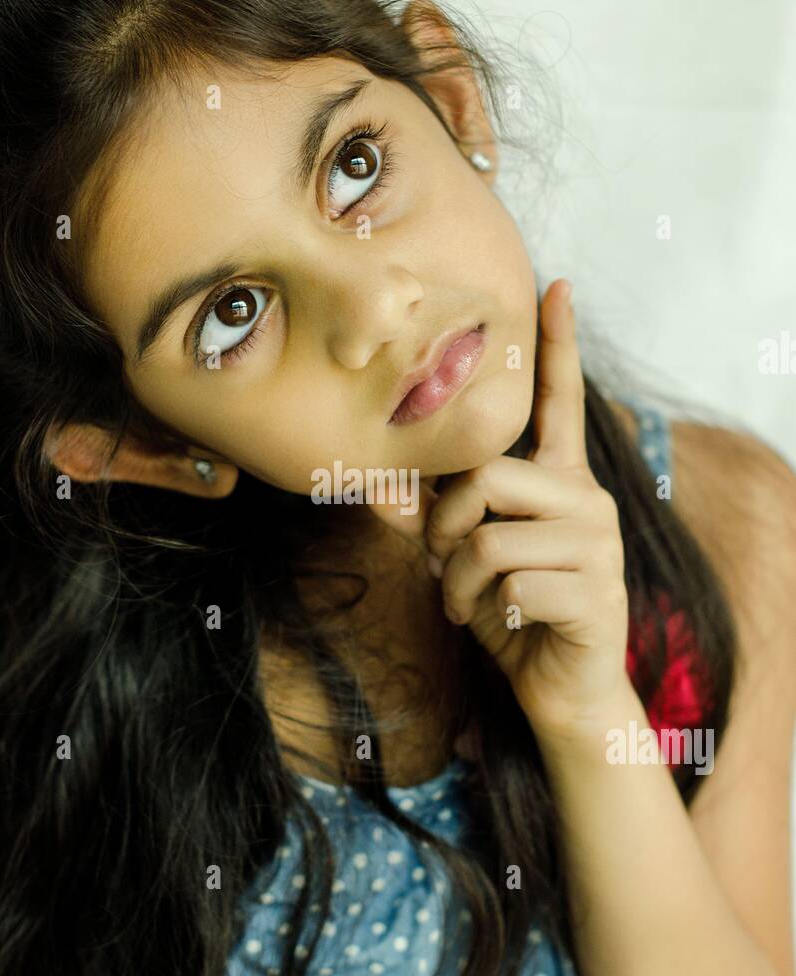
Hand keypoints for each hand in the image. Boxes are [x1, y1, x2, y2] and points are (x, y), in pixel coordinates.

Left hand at [371, 279, 630, 735]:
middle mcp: (587, 502)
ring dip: (459, 579)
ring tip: (468, 600)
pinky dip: (483, 611)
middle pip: (489, 475)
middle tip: (441, 560)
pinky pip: (508, 584)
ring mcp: (598, 546)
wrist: (564, 691)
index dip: (558, 345)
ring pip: (490, 537)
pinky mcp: (596, 593)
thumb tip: (377, 484)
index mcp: (561, 482)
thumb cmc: (514, 613)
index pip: (561, 403)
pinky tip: (499, 624)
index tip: (557, 284)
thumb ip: (437, 517)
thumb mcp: (469, 557)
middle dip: (445, 524)